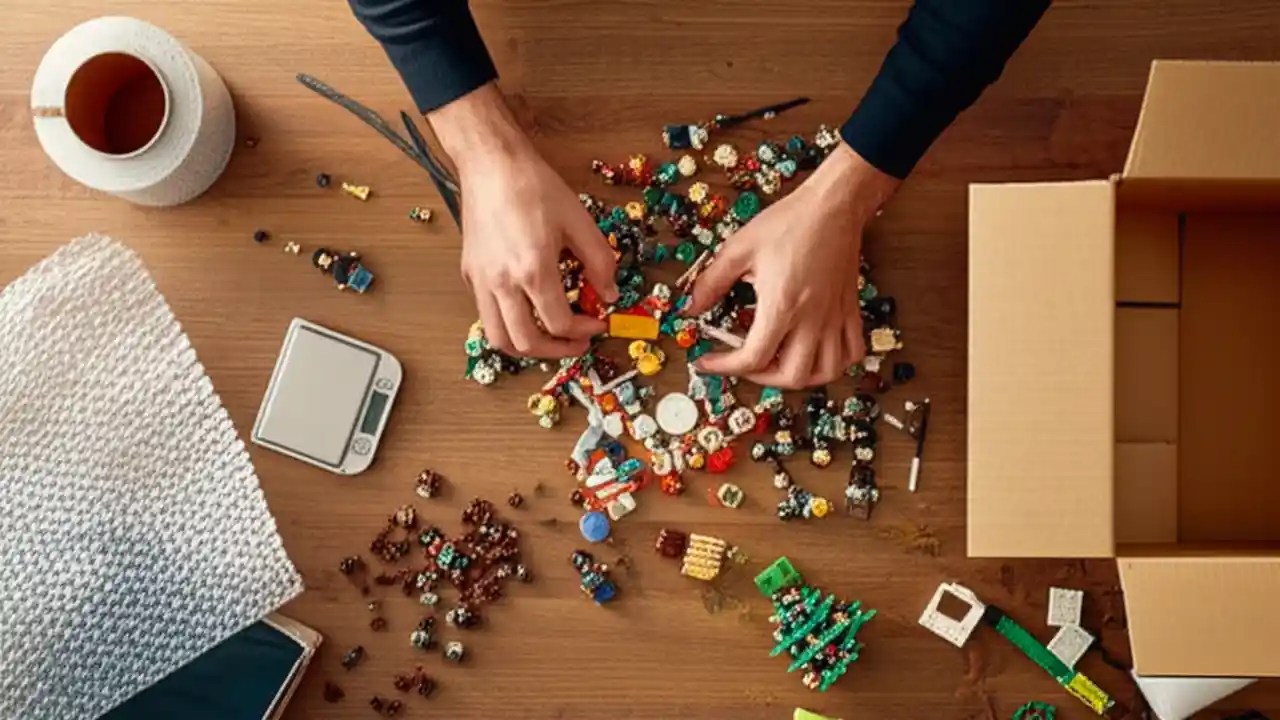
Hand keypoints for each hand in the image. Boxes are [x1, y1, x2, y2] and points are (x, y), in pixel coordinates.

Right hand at [430, 84, 618, 357]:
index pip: (559, 323)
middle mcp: (502, 282)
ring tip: (548, 338)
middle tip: (577, 343)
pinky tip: (527, 310)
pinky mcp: (469, 274)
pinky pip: (486, 314)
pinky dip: (507, 324)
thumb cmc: (534, 186)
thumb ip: (599, 261)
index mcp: (533, 269)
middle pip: (526, 342)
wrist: (491, 164)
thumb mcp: (579, 221)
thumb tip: (609, 295)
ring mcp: (481, 281)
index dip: (584, 331)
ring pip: (498, 337)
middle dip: (556, 350)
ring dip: (527, 347)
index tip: (598, 323)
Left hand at [685, 144, 899, 387]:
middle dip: (760, 378)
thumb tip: (691, 307)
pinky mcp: (849, 310)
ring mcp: (835, 317)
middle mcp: (813, 318)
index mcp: (783, 305)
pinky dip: (834, 364)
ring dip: (800, 378)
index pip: (754, 357)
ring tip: (778, 366)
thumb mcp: (739, 249)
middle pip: (791, 375)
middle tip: (742, 365)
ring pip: (826, 371)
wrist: (832, 205)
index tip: (708, 361)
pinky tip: (815, 355)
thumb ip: (711, 282)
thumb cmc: (789, 223)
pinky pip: (852, 352)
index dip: (725, 366)